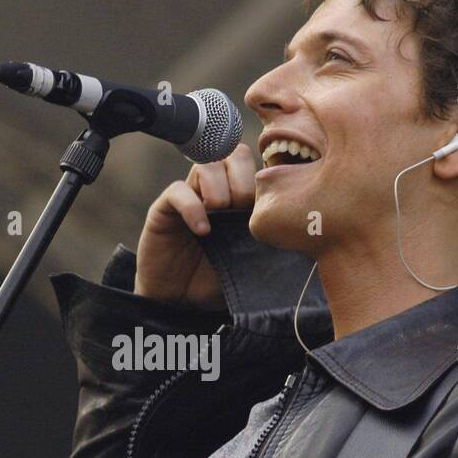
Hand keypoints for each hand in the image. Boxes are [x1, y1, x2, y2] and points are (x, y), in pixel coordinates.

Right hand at [133, 143, 257, 308]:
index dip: (264, 178)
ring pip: (207, 164)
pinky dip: (193, 207)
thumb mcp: (249, 260)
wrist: (180, 303)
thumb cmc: (216, 280)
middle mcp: (215, 189)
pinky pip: (178, 191)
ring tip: (220, 218)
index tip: (266, 209)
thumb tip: (293, 228)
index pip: (258, 165)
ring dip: (219, 189)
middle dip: (244, 180)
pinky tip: (203, 231)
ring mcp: (190, 195)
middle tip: (243, 211)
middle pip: (234, 154)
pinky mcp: (165, 208)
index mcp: (239, 197)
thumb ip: (266, 239)